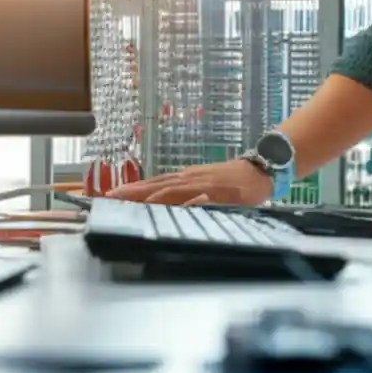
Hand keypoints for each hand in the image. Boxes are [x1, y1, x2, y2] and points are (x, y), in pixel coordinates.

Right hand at [108, 158, 273, 205]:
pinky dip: (151, 184)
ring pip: (160, 181)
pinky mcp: (193, 173)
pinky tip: (142, 189)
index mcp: (200, 187)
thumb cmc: (250, 190)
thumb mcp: (236, 203)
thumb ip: (213, 204)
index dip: (147, 199)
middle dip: (133, 192)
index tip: (126, 204)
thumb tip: (191, 203)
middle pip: (157, 185)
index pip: (168, 193)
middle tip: (108, 198)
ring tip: (116, 194)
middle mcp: (191, 178)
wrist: (263, 168)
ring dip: (138, 187)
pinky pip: (168, 179)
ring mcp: (191, 174)